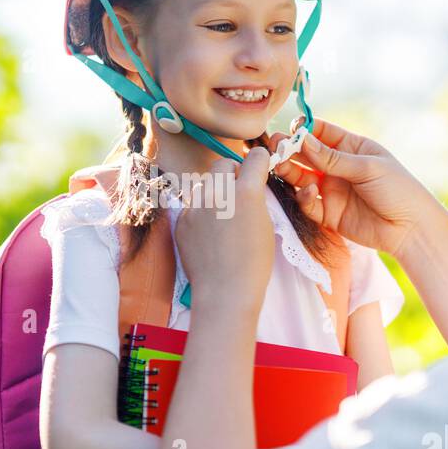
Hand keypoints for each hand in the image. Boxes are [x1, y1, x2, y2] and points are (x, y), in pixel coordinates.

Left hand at [174, 146, 274, 310]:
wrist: (224, 291)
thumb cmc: (253, 263)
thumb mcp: (265, 225)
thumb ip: (254, 198)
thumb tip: (247, 184)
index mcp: (246, 192)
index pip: (254, 157)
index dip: (258, 161)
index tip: (258, 166)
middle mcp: (218, 193)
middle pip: (223, 164)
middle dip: (232, 173)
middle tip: (238, 193)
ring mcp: (196, 206)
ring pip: (205, 184)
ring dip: (214, 193)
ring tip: (221, 219)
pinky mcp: (181, 220)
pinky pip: (193, 206)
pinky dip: (201, 213)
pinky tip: (208, 234)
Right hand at [267, 119, 427, 254]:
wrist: (410, 229)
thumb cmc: (398, 190)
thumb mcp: (367, 167)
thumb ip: (333, 158)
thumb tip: (302, 140)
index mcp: (351, 148)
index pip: (321, 132)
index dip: (304, 130)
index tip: (290, 130)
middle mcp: (337, 167)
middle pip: (306, 155)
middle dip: (289, 150)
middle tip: (274, 147)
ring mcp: (331, 190)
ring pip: (301, 178)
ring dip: (289, 172)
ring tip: (281, 167)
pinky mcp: (327, 214)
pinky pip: (307, 203)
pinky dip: (302, 196)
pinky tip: (309, 192)